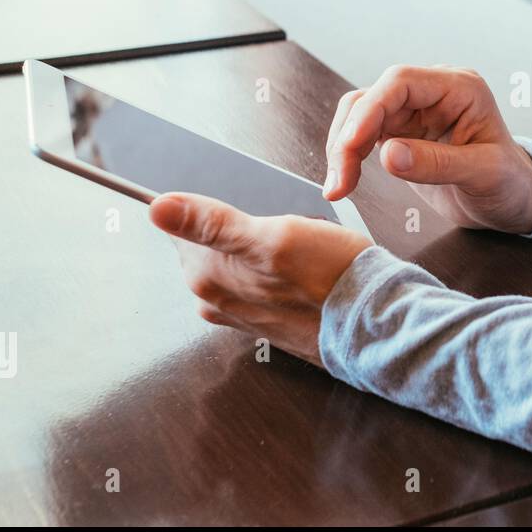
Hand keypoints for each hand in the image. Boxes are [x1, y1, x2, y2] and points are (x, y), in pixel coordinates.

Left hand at [149, 192, 371, 366]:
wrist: (373, 324)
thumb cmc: (333, 280)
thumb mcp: (275, 237)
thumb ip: (212, 223)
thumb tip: (158, 209)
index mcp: (206, 276)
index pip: (183, 225)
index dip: (218, 207)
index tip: (251, 212)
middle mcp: (215, 300)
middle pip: (211, 243)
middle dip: (243, 228)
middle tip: (282, 229)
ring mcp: (239, 313)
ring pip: (238, 260)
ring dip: (261, 247)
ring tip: (297, 248)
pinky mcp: (264, 320)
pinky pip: (258, 280)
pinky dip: (274, 268)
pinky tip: (302, 268)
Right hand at [322, 65, 531, 234]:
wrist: (515, 200)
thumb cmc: (511, 183)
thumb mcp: (484, 175)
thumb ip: (438, 164)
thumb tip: (388, 155)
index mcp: (460, 89)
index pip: (400, 82)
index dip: (369, 110)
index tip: (350, 147)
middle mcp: (433, 93)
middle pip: (373, 99)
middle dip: (349, 137)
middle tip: (339, 181)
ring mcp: (415, 111)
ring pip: (360, 116)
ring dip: (343, 149)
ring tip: (338, 188)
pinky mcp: (401, 133)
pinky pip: (363, 135)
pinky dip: (349, 156)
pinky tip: (344, 181)